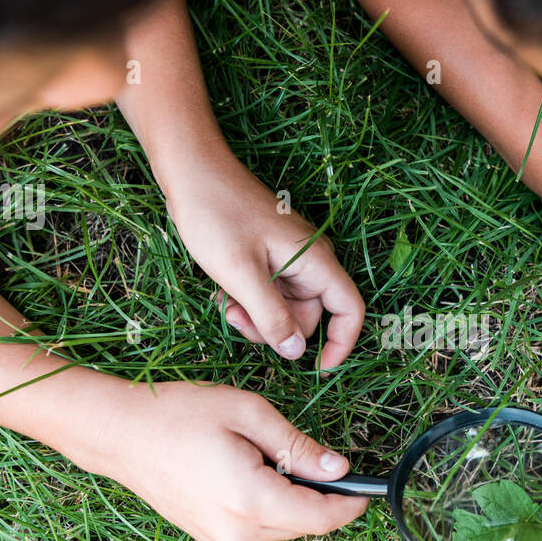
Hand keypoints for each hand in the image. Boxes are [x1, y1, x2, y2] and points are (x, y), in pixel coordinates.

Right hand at [90, 380, 369, 540]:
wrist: (119, 434)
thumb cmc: (180, 414)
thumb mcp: (249, 414)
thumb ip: (299, 446)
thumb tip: (340, 469)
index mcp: (251, 501)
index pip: (322, 518)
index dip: (352, 505)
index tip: (368, 488)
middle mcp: (237, 533)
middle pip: (304, 524)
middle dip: (320, 495)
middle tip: (309, 454)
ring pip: (283, 526)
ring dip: (292, 498)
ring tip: (264, 456)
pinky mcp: (213, 540)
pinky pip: (259, 527)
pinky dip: (268, 504)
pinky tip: (248, 472)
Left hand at [167, 167, 363, 370]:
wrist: (192, 170)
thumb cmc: (215, 215)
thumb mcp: (240, 274)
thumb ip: (271, 315)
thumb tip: (296, 352)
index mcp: (315, 261)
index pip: (350, 310)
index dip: (341, 344)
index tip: (316, 370)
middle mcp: (310, 260)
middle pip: (310, 316)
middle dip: (276, 329)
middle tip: (235, 320)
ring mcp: (290, 258)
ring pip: (286, 308)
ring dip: (257, 317)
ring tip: (224, 304)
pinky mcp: (270, 256)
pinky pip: (270, 293)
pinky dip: (249, 301)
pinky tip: (223, 293)